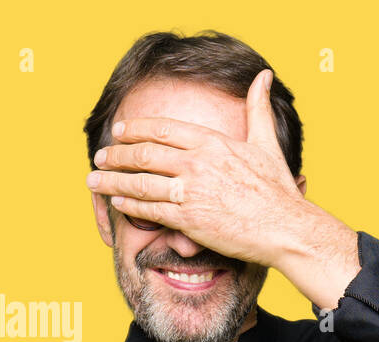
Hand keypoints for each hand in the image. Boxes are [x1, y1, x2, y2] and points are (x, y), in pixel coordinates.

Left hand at [86, 69, 360, 308]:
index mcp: (212, 142)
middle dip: (117, 155)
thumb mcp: (266, 142)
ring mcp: (191, 191)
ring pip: (140, 183)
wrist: (284, 227)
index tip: (119, 131)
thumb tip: (263, 75)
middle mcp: (198, 163)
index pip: (162, 128)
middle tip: (100, 157)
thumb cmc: (276, 189)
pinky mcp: (188, 219)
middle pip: (144, 153)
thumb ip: (258, 108)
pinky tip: (116, 203)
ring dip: (112, 181)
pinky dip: (129, 206)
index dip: (136, 129)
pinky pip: (150, 210)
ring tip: (94, 181)